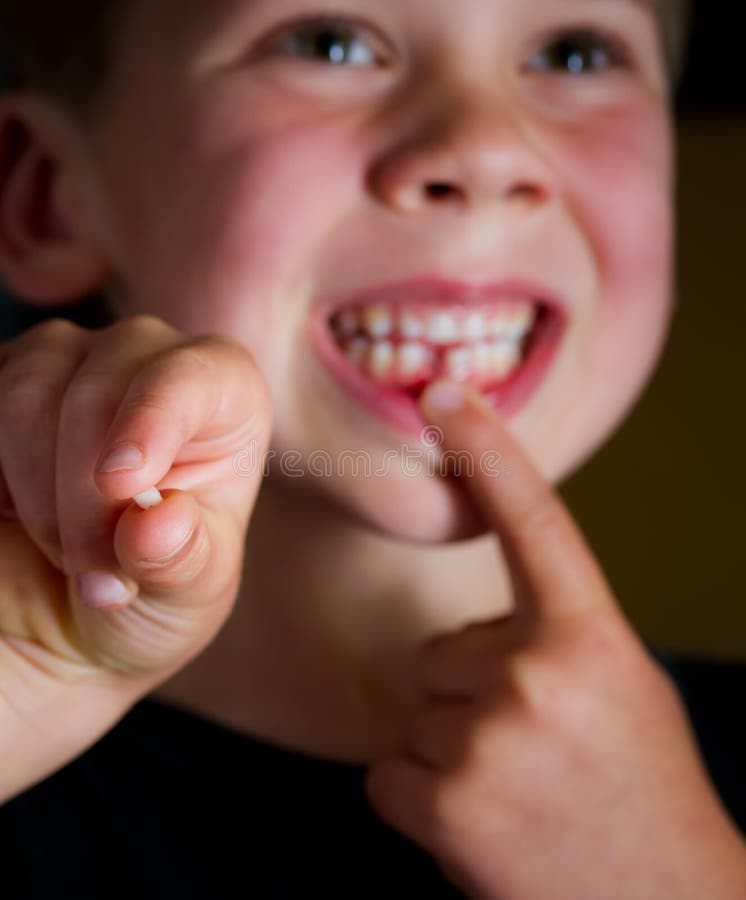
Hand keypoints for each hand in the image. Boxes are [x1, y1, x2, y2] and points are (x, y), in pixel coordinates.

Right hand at [0, 315, 270, 799]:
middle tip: (94, 557)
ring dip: (42, 471)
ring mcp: (74, 377)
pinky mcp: (3, 393)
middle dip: (94, 467)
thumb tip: (157, 521)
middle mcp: (157, 385)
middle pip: (126, 360)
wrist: (40, 644)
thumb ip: (184, 567)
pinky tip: (20, 514)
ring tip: (64, 545)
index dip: (168, 411)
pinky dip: (1, 456)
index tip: (123, 485)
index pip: (214, 369)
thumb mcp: (180, 611)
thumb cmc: (133, 621)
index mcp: (227, 426)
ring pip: (44, 369)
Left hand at [364, 379, 745, 899]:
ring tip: (519, 789)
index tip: (444, 394)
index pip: (532, 517)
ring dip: (454, 746)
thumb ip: (558, 634)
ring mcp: (487, 738)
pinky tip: (482, 824)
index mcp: (590, 634)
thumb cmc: (642, 787)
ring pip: (418, 710)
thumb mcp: (622, 684)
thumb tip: (480, 622)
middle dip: (473, 690)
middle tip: (536, 746)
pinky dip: (421, 797)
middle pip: (441, 648)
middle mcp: (536, 672)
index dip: (487, 447)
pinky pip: (388, 771)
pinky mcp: (444, 803)